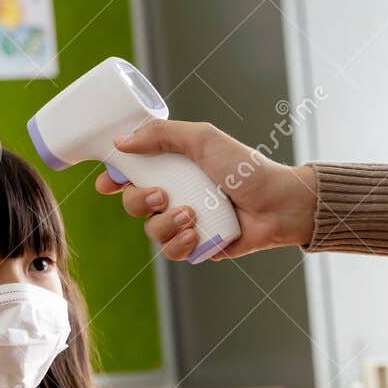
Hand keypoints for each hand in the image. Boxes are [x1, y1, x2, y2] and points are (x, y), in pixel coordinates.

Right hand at [95, 119, 319, 261]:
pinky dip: (180, 244)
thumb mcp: (204, 140)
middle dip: (140, 202)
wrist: (280, 204)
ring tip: (192, 217)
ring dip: (166, 225)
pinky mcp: (197, 246)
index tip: (107, 183)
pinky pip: (171, 252)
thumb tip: (121, 141)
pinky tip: (197, 235)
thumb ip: (162, 135)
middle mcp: (176, 194)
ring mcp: (185, 221)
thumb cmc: (247, 168)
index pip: (132, 173)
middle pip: (134, 204)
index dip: (114, 179)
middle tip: (162, 196)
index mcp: (174, 167)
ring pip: (151, 231)